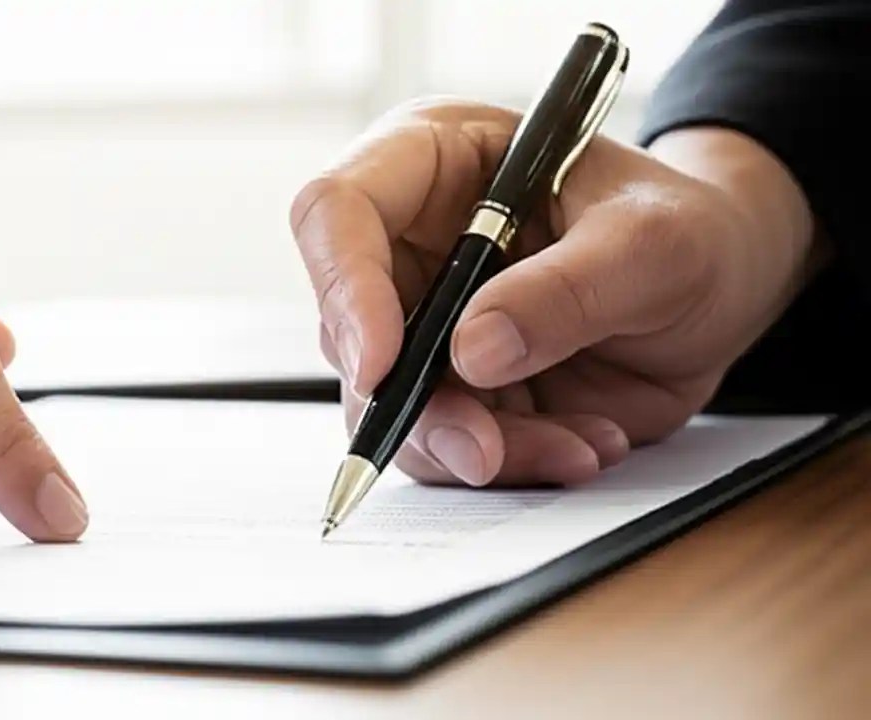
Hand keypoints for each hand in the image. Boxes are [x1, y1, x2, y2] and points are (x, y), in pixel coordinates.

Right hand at [290, 99, 822, 486]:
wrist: (722, 287)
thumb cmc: (688, 231)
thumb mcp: (651, 243)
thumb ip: (563, 291)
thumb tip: (471, 352)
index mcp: (432, 165)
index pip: (337, 212)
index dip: (343, 287)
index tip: (384, 365)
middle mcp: (409, 245)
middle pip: (349, 330)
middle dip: (417, 404)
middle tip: (486, 449)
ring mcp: (426, 323)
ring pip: (391, 406)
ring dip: (474, 445)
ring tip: (574, 444)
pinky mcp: (455, 389)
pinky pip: (445, 446)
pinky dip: (512, 461)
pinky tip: (580, 443)